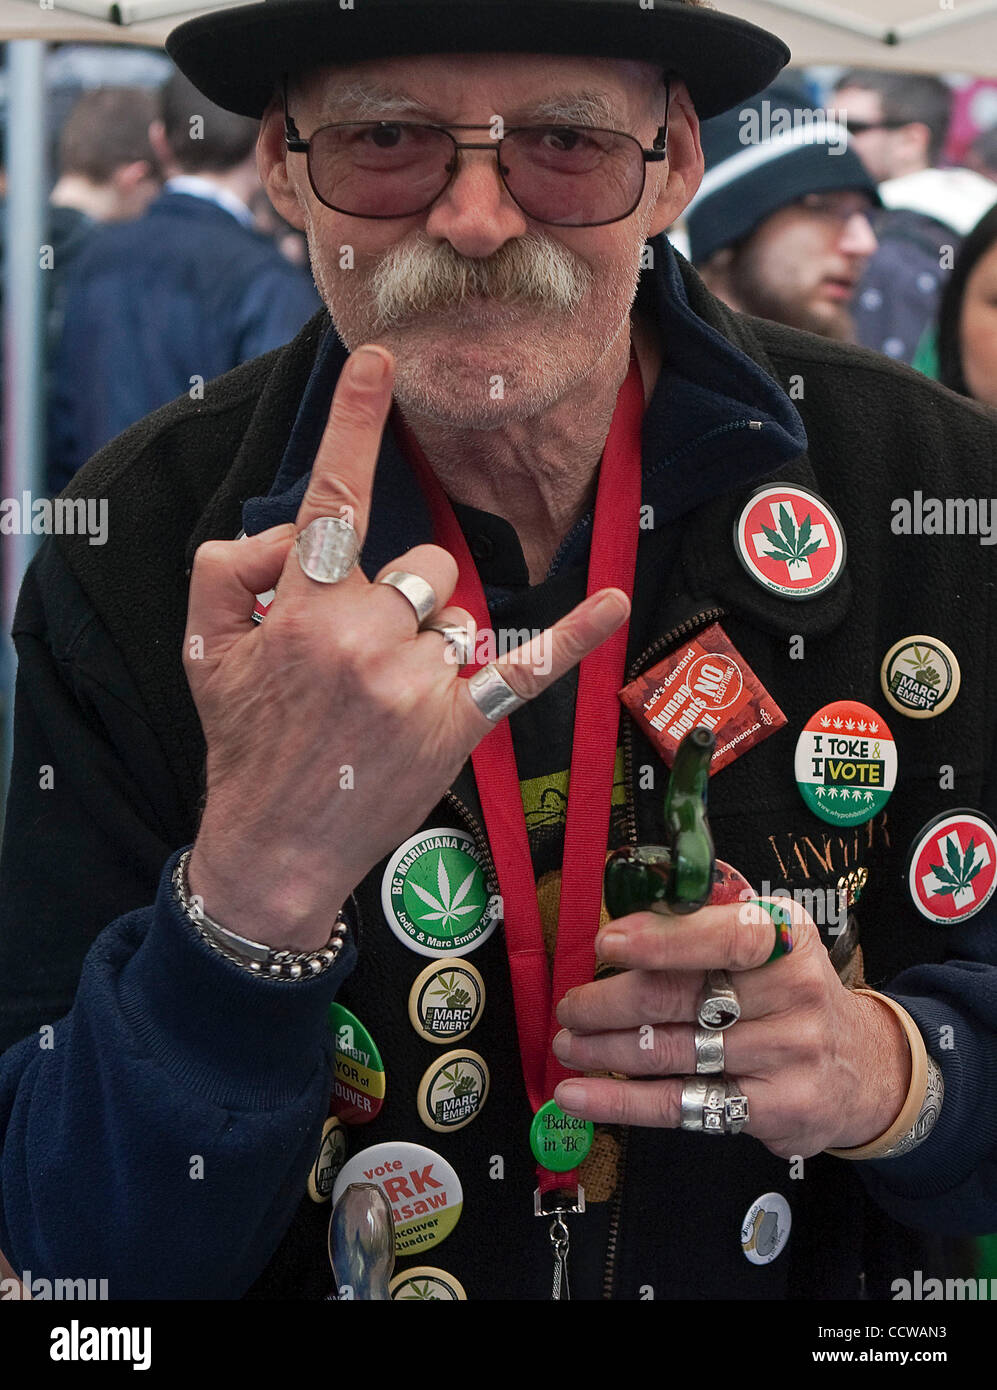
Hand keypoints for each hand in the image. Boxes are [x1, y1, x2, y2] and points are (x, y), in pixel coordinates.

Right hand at [184, 344, 629, 948]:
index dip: (355, 424)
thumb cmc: (244, 741)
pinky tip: (614, 601)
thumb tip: (290, 535)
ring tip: (384, 698)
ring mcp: (416, 684)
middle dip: (398, 595)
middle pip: (420, 564)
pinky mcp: (457, 724)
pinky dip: (573, 636)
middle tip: (359, 656)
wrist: (275, 848)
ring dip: (426, 639)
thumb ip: (229, 566)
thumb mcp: (204, 649)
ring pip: (455, 612)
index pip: (332, 499)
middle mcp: (363, 639)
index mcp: (299, 611)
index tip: (381, 362)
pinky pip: (523, 667)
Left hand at [551, 899, 911, 1156]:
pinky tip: (578, 1094)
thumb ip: (706, 919)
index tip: (608, 944)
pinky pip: (680, 1106)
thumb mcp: (769, 937)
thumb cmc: (788, 991)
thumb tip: (627, 911)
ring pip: (672, 1053)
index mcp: (787, 937)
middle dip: (609, 1002)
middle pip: (682, 998)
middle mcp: (795, 992)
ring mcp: (789, 1054)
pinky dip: (619, 1101)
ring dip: (604, 1049)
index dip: (662, 940)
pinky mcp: (775, 1109)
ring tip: (568, 1042)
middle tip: (571, 1005)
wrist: (861, 1065)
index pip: (727, 935)